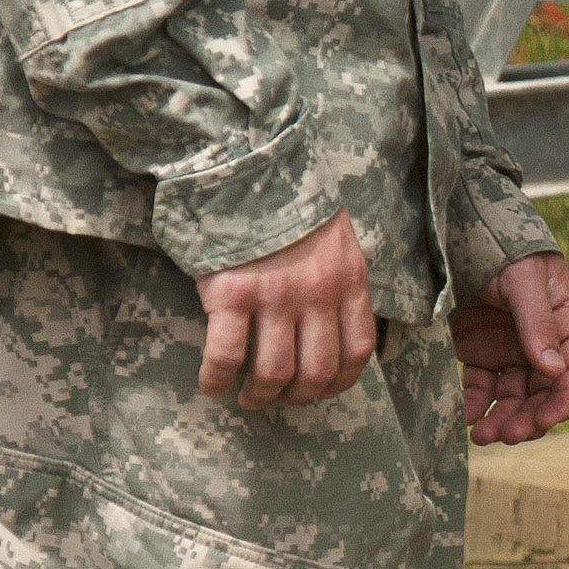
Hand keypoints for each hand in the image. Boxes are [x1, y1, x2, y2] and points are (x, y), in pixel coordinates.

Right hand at [196, 210, 374, 408]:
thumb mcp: (336, 242)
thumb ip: (340, 283)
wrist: (247, 171)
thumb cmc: (290, 207)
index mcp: (348, 282)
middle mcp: (317, 294)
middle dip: (297, 396)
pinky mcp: (231, 295)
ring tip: (247, 398)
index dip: (339, 382)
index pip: (357, 351)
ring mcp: (275, 296)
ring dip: (260, 396)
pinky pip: (226, 356)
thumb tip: (334, 328)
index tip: (320, 391)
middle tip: (278, 398)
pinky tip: (211, 385)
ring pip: (274, 372)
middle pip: (316, 371)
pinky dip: (217, 380)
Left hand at [452, 250, 568, 444]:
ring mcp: (510, 349)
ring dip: (503, 419)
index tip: (543, 421)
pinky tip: (465, 416)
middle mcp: (543, 342)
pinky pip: (481, 387)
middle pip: (545, 392)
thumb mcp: (524, 280)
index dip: (566, 400)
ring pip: (514, 396)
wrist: (456, 233)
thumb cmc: (502, 249)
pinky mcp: (479, 352)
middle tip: (506, 435)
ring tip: (482, 436)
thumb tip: (554, 372)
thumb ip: (538, 324)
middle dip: (529, 417)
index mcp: (567, 322)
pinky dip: (475, 405)